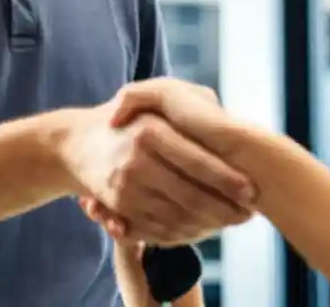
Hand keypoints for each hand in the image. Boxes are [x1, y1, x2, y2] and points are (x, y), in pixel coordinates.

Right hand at [58, 83, 255, 245]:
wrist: (77, 143)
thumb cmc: (128, 117)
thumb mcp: (154, 96)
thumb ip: (189, 101)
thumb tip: (226, 120)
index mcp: (150, 130)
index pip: (197, 161)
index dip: (227, 179)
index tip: (252, 190)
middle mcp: (136, 159)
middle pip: (190, 195)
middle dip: (224, 209)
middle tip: (248, 214)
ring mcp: (125, 186)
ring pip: (176, 216)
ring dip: (208, 225)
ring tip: (231, 222)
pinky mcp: (118, 206)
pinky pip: (157, 227)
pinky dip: (183, 232)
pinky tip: (203, 228)